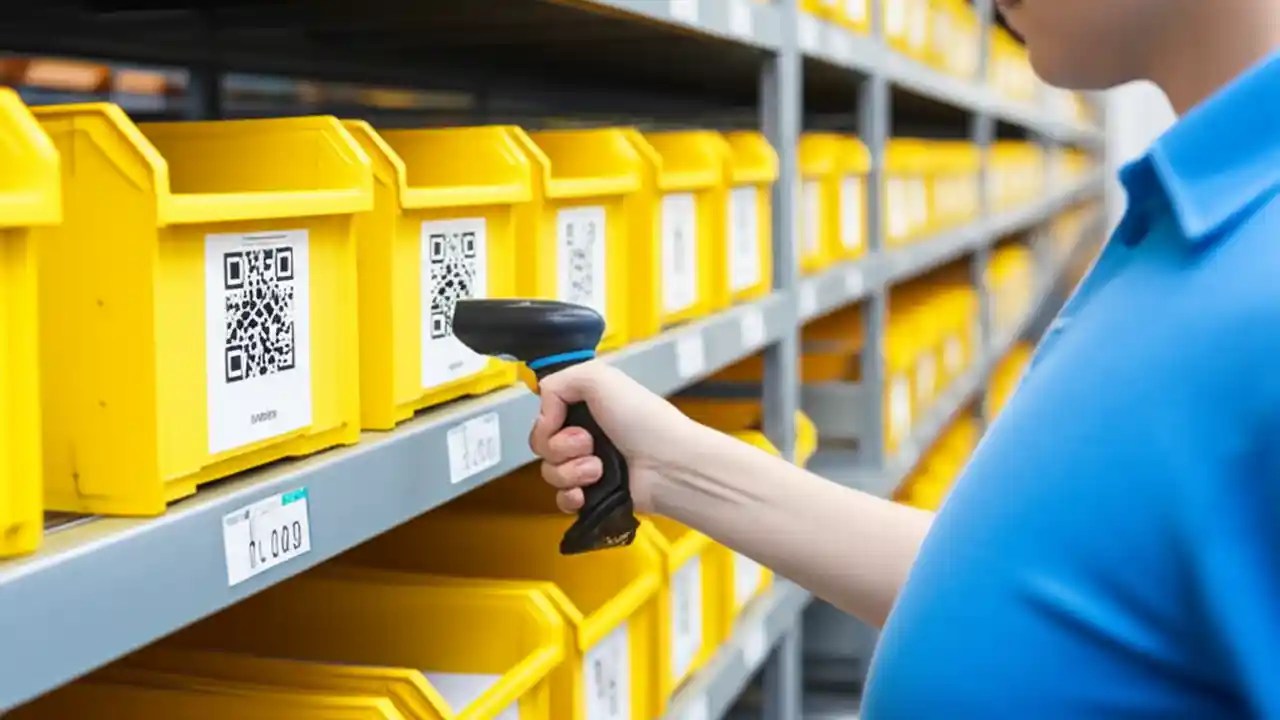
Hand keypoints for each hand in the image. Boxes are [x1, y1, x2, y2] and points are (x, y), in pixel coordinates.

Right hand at [529, 361, 699, 514]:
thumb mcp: (598, 378)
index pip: (544, 416)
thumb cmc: (643, 419)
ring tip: (599, 468)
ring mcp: (588, 467)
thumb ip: (557, 384)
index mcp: (585, 406)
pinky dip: (570, 496)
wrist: (668, 464)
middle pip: (542, 445)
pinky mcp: (593, 495)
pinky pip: (561, 499)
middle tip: (589, 443)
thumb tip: (543, 417)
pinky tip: (585, 492)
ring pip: (549, 473)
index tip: (560, 421)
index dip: (546, 422)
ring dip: (571, 470)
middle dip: (560, 446)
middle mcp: (585, 435)